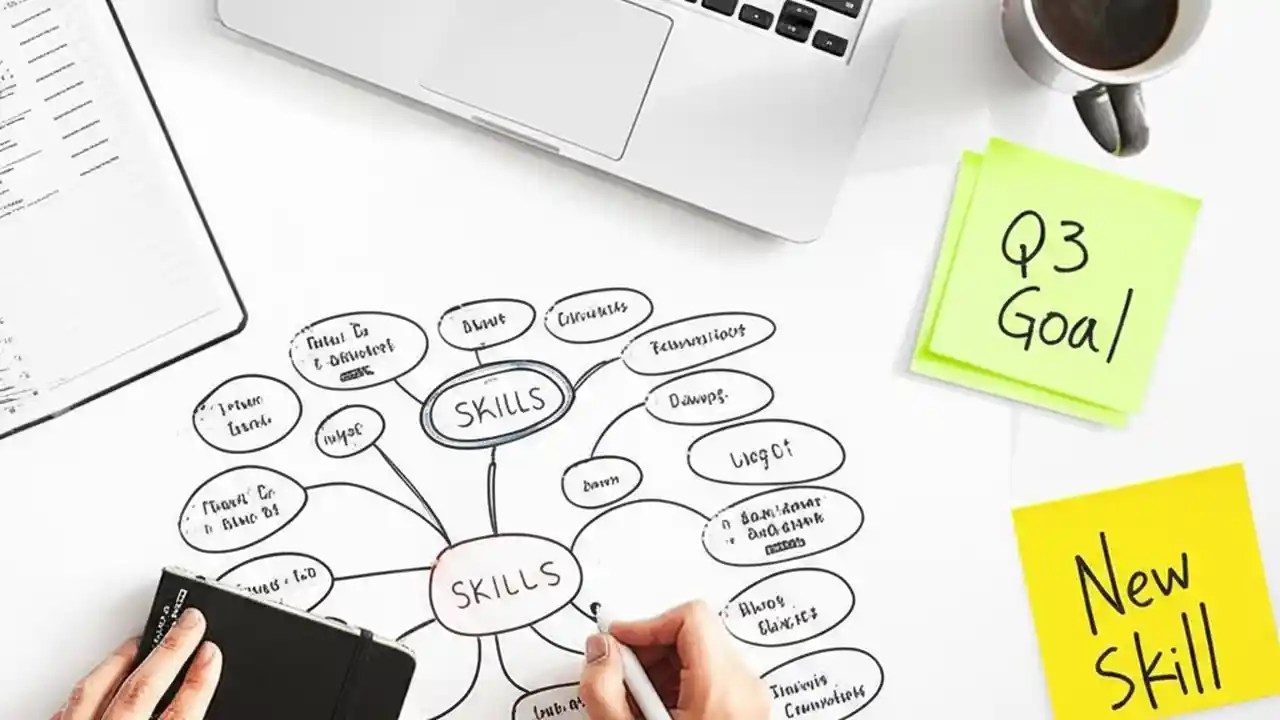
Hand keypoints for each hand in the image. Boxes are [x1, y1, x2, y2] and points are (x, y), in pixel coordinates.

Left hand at [54, 609, 222, 719]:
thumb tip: (201, 705)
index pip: (180, 714)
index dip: (200, 681)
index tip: (211, 654)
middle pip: (141, 689)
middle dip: (170, 650)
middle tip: (190, 623)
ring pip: (93, 690)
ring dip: (120, 660)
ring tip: (139, 640)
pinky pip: (64, 708)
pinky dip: (83, 691)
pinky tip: (94, 682)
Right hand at [580, 601, 769, 719]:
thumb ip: (606, 690)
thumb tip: (599, 649)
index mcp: (724, 689)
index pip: (690, 617)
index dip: (646, 625)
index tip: (617, 642)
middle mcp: (746, 688)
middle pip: (693, 633)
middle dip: (649, 650)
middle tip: (621, 678)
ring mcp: (750, 699)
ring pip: (699, 653)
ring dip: (661, 669)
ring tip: (640, 705)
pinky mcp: (746, 708)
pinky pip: (710, 676)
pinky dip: (678, 684)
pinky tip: (659, 712)